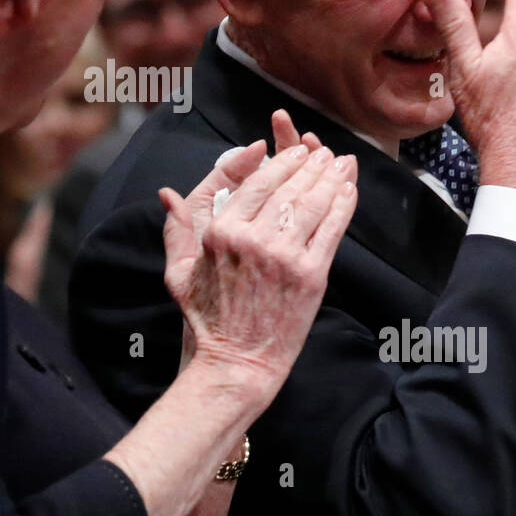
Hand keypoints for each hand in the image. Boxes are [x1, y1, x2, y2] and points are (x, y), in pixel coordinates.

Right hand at [175, 111, 321, 372]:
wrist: (238, 362)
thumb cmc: (208, 320)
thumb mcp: (179, 274)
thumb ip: (175, 230)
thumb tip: (166, 194)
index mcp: (222, 233)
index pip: (258, 183)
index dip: (281, 162)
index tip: (295, 152)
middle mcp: (254, 239)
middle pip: (290, 188)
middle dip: (311, 164)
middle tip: (323, 152)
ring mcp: (286, 256)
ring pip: (314, 203)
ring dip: (330, 178)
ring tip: (340, 163)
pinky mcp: (311, 275)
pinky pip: (332, 229)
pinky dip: (343, 205)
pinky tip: (349, 190)